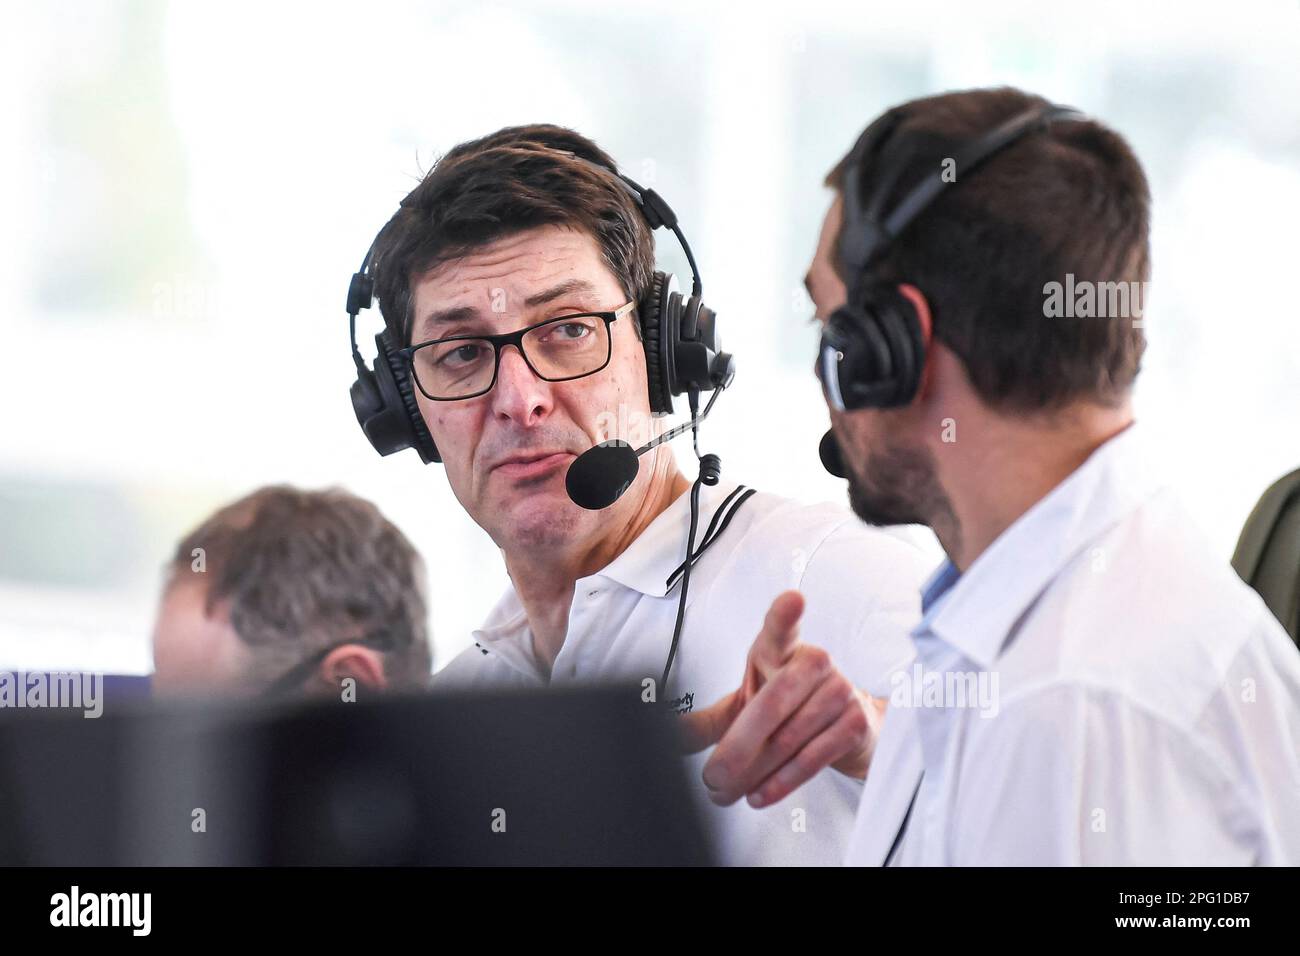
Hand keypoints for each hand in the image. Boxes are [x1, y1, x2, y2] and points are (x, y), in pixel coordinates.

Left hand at [679, 590, 886, 807]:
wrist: (850, 726)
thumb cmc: (792, 706)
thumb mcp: (747, 706)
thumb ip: (710, 721)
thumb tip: (672, 736)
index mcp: (783, 650)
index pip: (782, 629)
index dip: (785, 615)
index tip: (793, 600)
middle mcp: (815, 664)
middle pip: (772, 703)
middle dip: (736, 746)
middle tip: (712, 775)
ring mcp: (839, 692)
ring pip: (788, 739)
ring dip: (752, 773)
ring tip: (726, 792)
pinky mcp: (855, 724)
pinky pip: (811, 758)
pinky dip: (780, 782)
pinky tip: (759, 794)